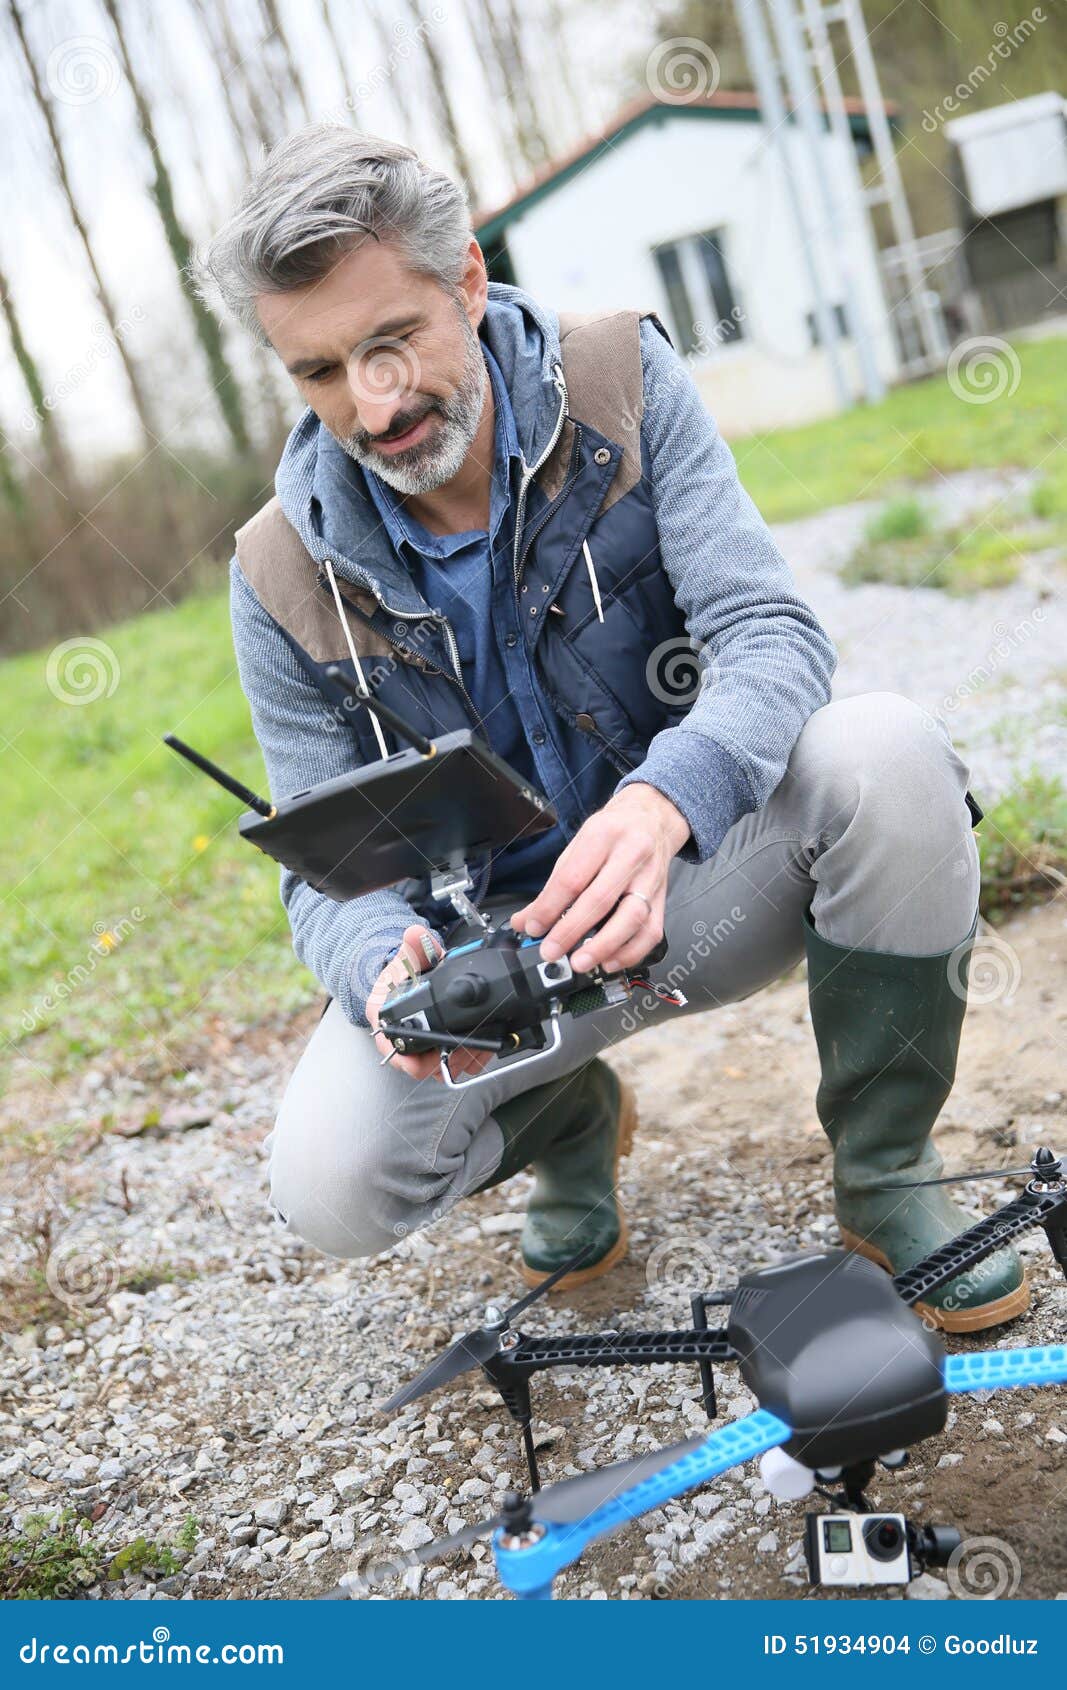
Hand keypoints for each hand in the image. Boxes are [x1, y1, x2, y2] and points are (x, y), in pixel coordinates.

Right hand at [366, 924, 494, 1082]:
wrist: (404, 980)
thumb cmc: (401, 976)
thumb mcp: (407, 959)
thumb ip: (414, 947)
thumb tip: (415, 934)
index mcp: (386, 1023)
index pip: (399, 1053)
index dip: (415, 1059)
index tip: (431, 1056)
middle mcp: (400, 1042)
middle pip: (424, 1066)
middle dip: (449, 1059)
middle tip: (469, 1046)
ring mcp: (418, 1049)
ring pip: (441, 1069)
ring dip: (461, 1060)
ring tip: (478, 1045)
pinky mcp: (435, 1051)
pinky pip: (452, 1064)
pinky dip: (468, 1059)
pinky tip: (480, 1046)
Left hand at [509, 785, 689, 974]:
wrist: (653, 819)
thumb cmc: (612, 833)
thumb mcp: (577, 846)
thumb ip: (552, 885)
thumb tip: (526, 921)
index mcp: (604, 835)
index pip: (573, 877)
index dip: (549, 907)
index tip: (533, 927)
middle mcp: (632, 854)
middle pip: (601, 898)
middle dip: (571, 930)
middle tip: (550, 951)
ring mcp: (651, 878)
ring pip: (632, 918)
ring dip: (603, 945)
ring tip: (579, 961)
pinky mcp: (662, 899)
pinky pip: (651, 932)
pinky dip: (629, 952)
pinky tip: (608, 960)